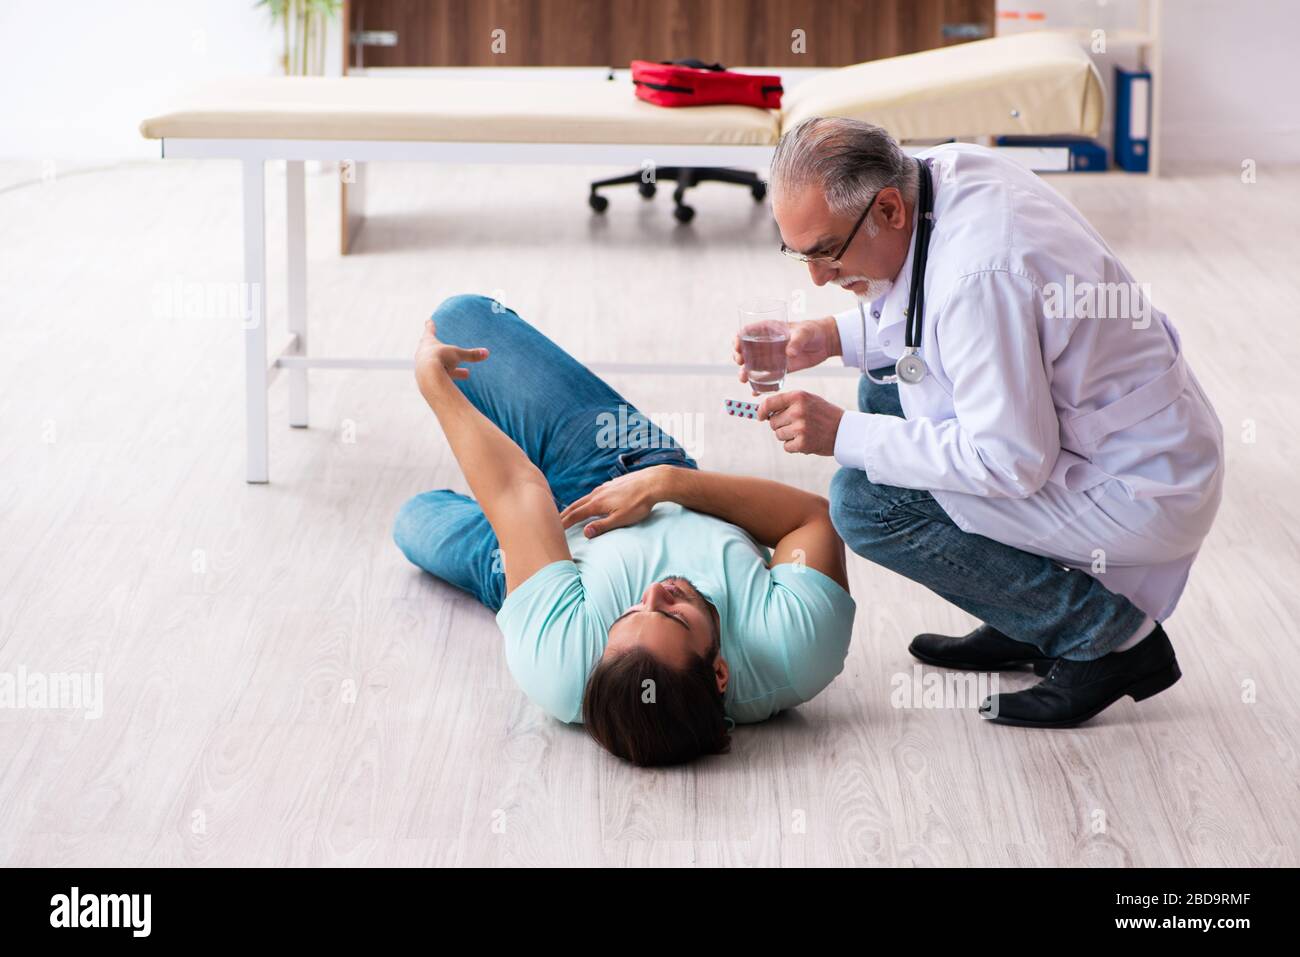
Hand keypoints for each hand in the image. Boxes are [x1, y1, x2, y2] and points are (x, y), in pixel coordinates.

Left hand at [415, 318, 487, 399]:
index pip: (430, 330)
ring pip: (437, 364)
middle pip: (433, 348)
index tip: (428, 320)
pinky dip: (448, 377)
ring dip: (451, 367)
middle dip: (443, 349)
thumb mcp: (458, 355)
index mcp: (428, 341)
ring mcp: (421, 366)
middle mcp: (422, 352)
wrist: (428, 377)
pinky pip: (438, 376)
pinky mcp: (424, 378)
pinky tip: (456, 382)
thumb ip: (471, 354)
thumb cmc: (440, 359)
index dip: (431, 326)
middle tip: (446, 348)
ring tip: (467, 373)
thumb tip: (486, 353)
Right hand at [559, 465, 674, 537]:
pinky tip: (589, 501)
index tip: (554, 529)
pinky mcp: (612, 484)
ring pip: (584, 498)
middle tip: (554, 521)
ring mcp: (604, 487)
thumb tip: (585, 532)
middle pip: (576, 505)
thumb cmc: (639, 503)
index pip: (575, 514)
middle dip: (564, 514)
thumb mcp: (621, 519)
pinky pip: (593, 493)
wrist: (653, 481)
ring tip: (568, 512)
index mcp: (597, 503)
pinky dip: (585, 500)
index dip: (563, 522)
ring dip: (574, 506)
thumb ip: (602, 526)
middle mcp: (597, 493)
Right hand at [732, 316, 840, 386]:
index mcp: (767, 329)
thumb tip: (789, 353)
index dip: (738, 339)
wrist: (824, 343)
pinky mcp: (778, 369)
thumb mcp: (805, 333)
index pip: (747, 332)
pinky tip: (755, 392)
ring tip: (743, 379)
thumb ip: (797, 341)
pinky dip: (759, 386)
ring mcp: (770, 357)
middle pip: (745, 350)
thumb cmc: (813, 331)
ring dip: (744, 372)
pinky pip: (765, 378)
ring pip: (752, 365)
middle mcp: (765, 343)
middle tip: (741, 363)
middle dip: (738, 357)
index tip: (737, 346)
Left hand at [758, 390, 844, 455]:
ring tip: (804, 432)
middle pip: (772, 422)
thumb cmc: (824, 415)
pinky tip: (806, 441)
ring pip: (778, 435)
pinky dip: (794, 446)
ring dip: (788, 436)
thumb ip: (788, 403)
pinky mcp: (803, 443)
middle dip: (781, 425)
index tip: (760, 417)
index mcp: (799, 397)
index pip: (769, 403)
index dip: (761, 411)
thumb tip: (763, 412)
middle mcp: (798, 411)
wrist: (846, 431)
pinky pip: (786, 447)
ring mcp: (800, 428)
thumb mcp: (808, 400)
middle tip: (797, 425)